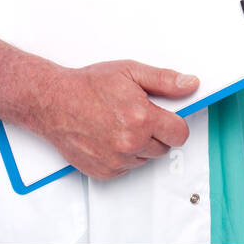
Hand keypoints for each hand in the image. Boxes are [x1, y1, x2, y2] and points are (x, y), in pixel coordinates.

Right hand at [38, 60, 200, 180]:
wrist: (53, 102)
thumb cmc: (88, 86)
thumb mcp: (130, 72)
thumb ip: (165, 80)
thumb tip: (190, 84)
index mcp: (142, 118)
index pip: (180, 133)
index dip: (176, 123)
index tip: (168, 117)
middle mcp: (130, 143)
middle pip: (164, 147)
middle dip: (156, 132)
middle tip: (138, 116)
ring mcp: (117, 160)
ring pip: (146, 158)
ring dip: (140, 145)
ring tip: (121, 124)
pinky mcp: (104, 171)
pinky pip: (127, 168)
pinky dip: (123, 156)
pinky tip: (111, 137)